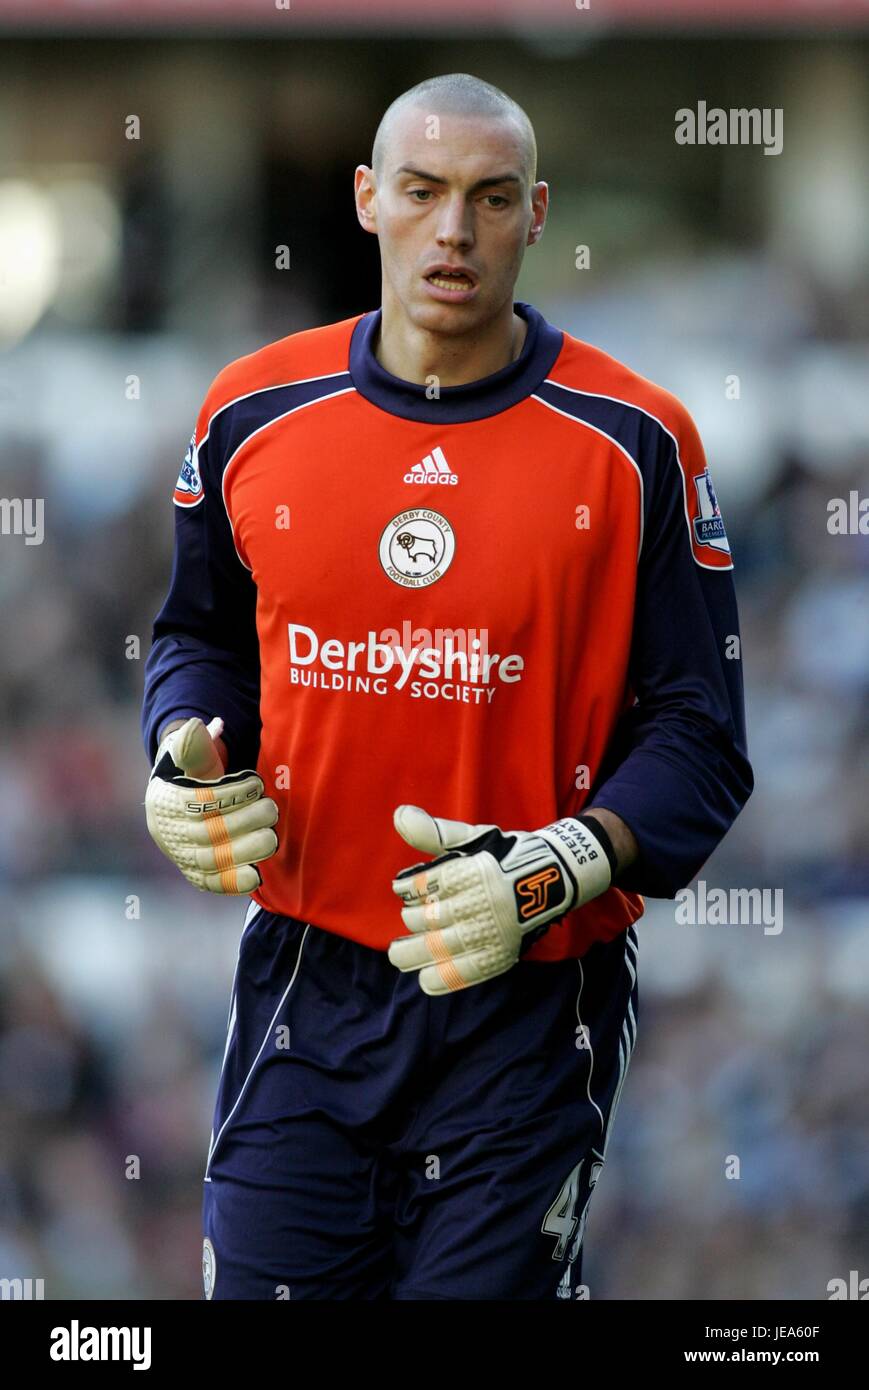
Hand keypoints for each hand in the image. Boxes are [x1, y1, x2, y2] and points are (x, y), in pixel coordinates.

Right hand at [145, 716, 278, 893]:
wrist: (181, 802)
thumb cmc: (192, 775)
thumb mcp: (191, 756)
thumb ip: (196, 745)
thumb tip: (196, 727)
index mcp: (165, 799)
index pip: (198, 801)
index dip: (231, 793)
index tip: (256, 784)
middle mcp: (168, 832)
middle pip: (207, 833)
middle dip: (244, 821)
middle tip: (271, 809)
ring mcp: (181, 856)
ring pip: (212, 860)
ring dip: (246, 850)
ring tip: (271, 837)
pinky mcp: (196, 874)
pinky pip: (212, 882)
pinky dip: (234, 881)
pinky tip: (256, 875)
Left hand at [387, 804, 612, 994]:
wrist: (555, 877)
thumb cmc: (505, 855)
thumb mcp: (473, 837)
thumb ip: (435, 831)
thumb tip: (400, 815)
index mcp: (473, 872)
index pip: (424, 886)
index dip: (408, 889)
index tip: (403, 890)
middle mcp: (481, 903)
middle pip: (428, 919)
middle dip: (411, 920)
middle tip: (410, 920)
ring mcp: (491, 932)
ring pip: (439, 948)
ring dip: (413, 953)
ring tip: (399, 954)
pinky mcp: (500, 955)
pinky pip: (463, 973)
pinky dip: (440, 978)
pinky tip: (424, 977)